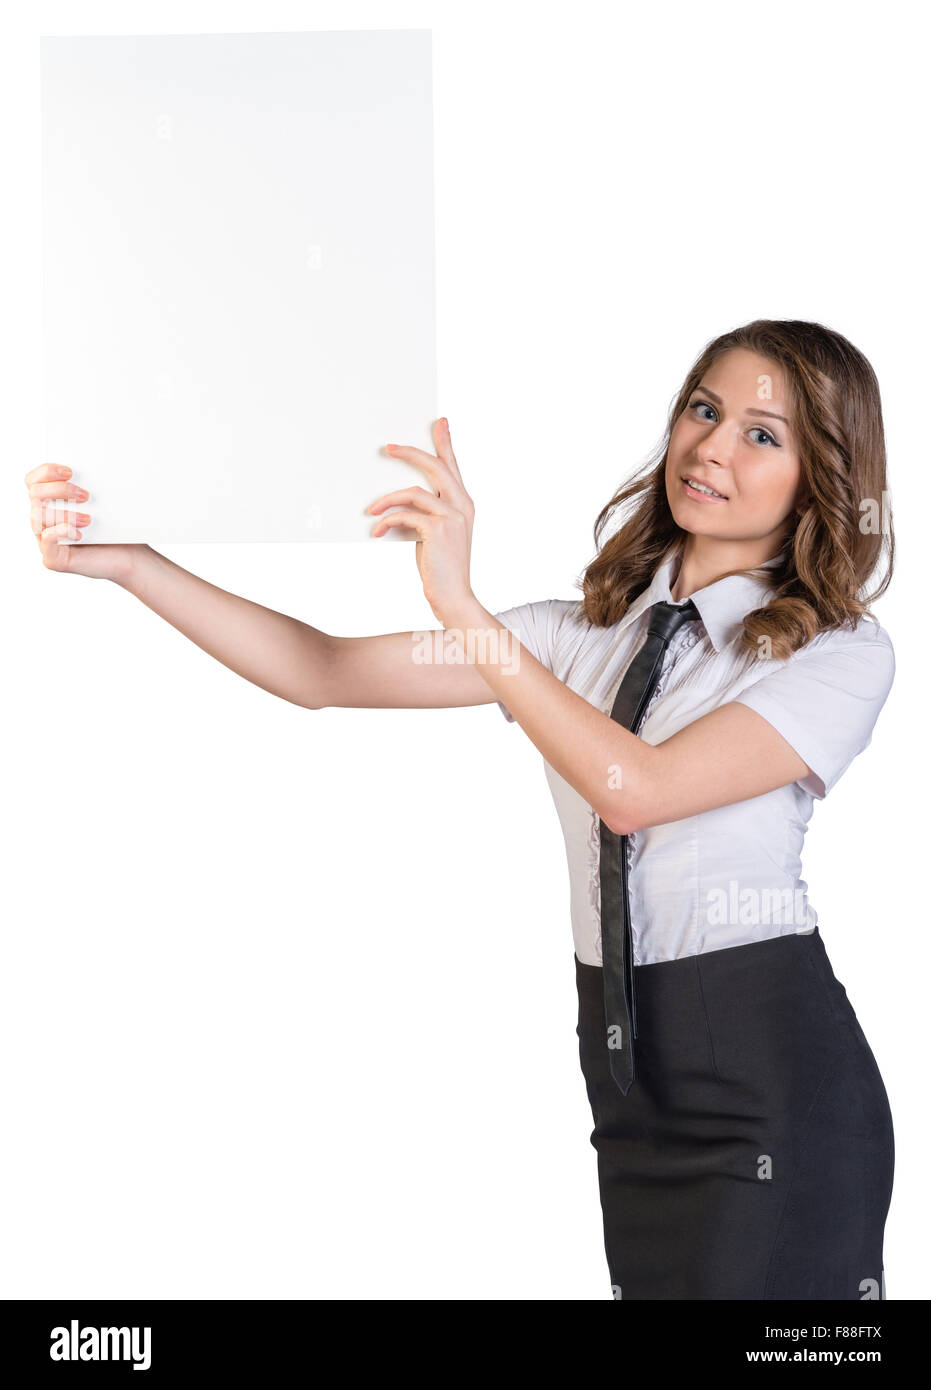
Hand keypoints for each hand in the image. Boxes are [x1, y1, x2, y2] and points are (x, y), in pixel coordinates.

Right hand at [25, 463, 141, 582]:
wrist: (128, 557)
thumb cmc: (114, 530)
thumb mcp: (102, 503)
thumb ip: (90, 485)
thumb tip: (93, 464)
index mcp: (50, 502)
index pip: (33, 481)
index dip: (46, 472)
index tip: (70, 471)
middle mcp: (44, 519)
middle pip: (34, 494)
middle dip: (60, 490)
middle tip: (86, 495)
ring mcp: (46, 539)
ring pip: (38, 517)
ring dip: (65, 513)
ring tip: (89, 519)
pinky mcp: (53, 558)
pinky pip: (46, 540)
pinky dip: (62, 532)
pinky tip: (80, 534)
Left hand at [368, 418, 476, 626]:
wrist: (452, 597)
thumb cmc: (440, 568)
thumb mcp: (433, 535)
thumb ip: (424, 514)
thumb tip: (396, 501)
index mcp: (464, 504)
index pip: (453, 467)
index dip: (446, 443)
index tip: (440, 422)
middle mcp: (462, 506)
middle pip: (436, 466)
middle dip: (410, 453)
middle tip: (389, 447)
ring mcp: (453, 517)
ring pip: (415, 491)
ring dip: (387, 498)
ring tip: (371, 508)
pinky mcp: (439, 530)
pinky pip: (406, 514)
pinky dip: (387, 521)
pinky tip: (376, 531)